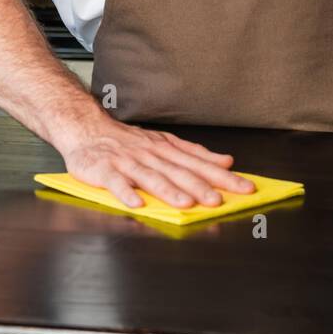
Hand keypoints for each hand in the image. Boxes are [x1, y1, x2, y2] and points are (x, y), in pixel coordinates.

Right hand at [59, 119, 256, 208]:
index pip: (200, 163)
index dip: (223, 176)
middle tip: (218, 201)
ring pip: (151, 178)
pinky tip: (136, 203)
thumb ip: (196, 154)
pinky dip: (126, 193)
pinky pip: (116, 183)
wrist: (88, 128)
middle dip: (200, 187)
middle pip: (179, 172)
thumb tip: (226, 161)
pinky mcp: (105, 170)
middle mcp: (151, 154)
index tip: (244, 187)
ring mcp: (128, 162)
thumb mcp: (166, 143)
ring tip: (185, 204)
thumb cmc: (128, 141)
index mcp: (167, 149)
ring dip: (169, 191)